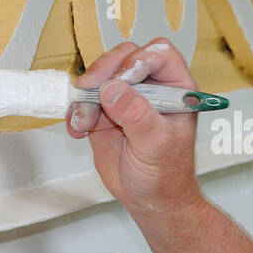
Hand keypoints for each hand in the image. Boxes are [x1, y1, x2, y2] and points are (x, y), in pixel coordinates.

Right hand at [66, 37, 203, 217]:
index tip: (120, 80)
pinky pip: (84, 99)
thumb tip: (113, 89)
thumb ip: (137, 115)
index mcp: (176, 89)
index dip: (137, 60)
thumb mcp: (156, 145)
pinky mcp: (105, 112)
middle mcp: (152, 88)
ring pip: (101, 76)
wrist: (149, 198)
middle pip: (124, 58)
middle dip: (104, 73)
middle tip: (90, 91)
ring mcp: (127, 98)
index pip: (159, 54)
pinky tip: (78, 129)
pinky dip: (76, 111)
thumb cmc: (166, 174)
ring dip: (85, 95)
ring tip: (84, 122)